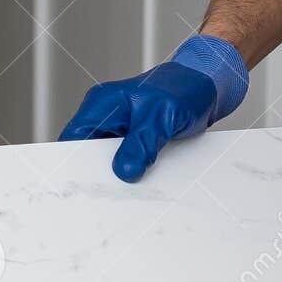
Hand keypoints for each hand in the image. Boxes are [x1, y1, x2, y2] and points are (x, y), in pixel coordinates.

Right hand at [58, 34, 248, 181]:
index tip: (86, 187)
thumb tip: (124, 171)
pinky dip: (135, 171)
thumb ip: (141, 144)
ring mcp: (120, 129)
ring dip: (121, 174)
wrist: (207, 87)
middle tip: (115, 193)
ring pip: (109, 161)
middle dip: (101, 174)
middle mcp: (106, 116)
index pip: (74, 138)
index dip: (76, 163)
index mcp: (102, 105)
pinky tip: (145, 181)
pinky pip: (128, 160)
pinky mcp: (134, 140)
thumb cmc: (184, 90)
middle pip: (90, 154)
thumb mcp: (161, 118)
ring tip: (133, 188)